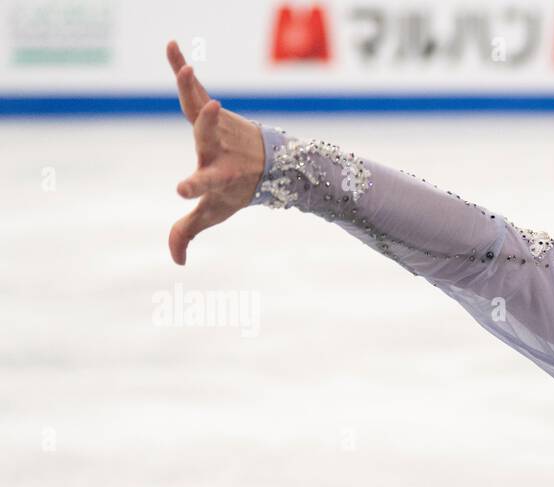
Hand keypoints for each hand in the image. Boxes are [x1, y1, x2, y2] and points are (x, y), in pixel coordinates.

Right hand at [166, 40, 265, 264]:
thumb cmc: (237, 190)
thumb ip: (189, 233)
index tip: (180, 190)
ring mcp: (218, 128)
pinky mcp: (212, 110)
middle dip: (207, 124)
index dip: (194, 188)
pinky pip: (193, 88)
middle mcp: (220, 150)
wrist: (271, 163)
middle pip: (209, 137)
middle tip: (209, 107)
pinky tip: (171, 45)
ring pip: (200, 107)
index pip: (205, 184)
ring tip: (184, 67)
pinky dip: (179, 66)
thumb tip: (178, 263)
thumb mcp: (215, 213)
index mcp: (218, 177)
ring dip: (191, 86)